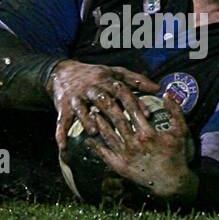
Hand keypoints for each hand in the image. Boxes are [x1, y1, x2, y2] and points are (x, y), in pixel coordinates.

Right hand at [46, 60, 160, 151]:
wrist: (64, 72)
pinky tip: (64, 147)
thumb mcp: (116, 73)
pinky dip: (61, 134)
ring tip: (94, 132)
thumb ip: (137, 80)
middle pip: (102, 100)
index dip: (135, 102)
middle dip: (113, 113)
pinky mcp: (63, 107)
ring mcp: (76, 98)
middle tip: (124, 128)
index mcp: (106, 81)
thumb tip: (158, 88)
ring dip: (87, 120)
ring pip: (81, 109)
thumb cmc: (95, 75)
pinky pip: (62, 122)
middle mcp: (91, 89)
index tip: (147, 115)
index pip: (123, 91)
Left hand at [86, 90, 196, 200]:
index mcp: (147, 133)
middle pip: (116, 119)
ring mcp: (125, 155)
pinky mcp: (120, 167)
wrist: (172, 185)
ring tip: (91, 109)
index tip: (116, 84)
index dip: (123, 95)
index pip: (132, 108)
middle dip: (106, 103)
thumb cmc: (178, 156)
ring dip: (98, 121)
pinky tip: (87, 138)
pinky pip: (104, 154)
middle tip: (97, 91)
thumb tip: (167, 94)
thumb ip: (175, 111)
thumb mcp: (182, 132)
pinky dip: (95, 146)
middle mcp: (134, 143)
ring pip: (108, 135)